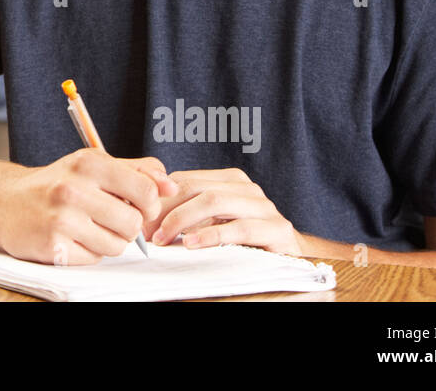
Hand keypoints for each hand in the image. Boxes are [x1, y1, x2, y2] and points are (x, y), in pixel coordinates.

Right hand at [0, 150, 177, 264]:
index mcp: (89, 164)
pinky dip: (88, 252)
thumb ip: (135, 170)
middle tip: (108, 219)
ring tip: (88, 227)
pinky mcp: (53, 246)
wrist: (4, 200)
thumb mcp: (92, 165)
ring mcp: (62, 219)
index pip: (145, 190)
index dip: (149, 205)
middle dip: (127, 227)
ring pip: (116, 245)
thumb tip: (171, 185)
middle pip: (133, 224)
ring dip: (108, 241)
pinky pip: (94, 259)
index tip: (138, 206)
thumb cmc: (55, 183)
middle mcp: (74, 189)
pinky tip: (72, 238)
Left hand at [148, 167, 303, 254]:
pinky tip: (192, 244)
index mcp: (231, 180)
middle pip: (196, 188)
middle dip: (166, 209)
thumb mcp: (215, 221)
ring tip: (164, 238)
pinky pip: (239, 228)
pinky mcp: (276, 229)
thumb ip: (190, 211)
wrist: (293, 256)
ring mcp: (264, 206)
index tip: (142, 218)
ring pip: (214, 201)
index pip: (186, 180)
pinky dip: (211, 235)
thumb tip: (148, 215)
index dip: (160, 198)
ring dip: (182, 220)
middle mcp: (248, 188)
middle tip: (148, 232)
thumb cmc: (247, 239)